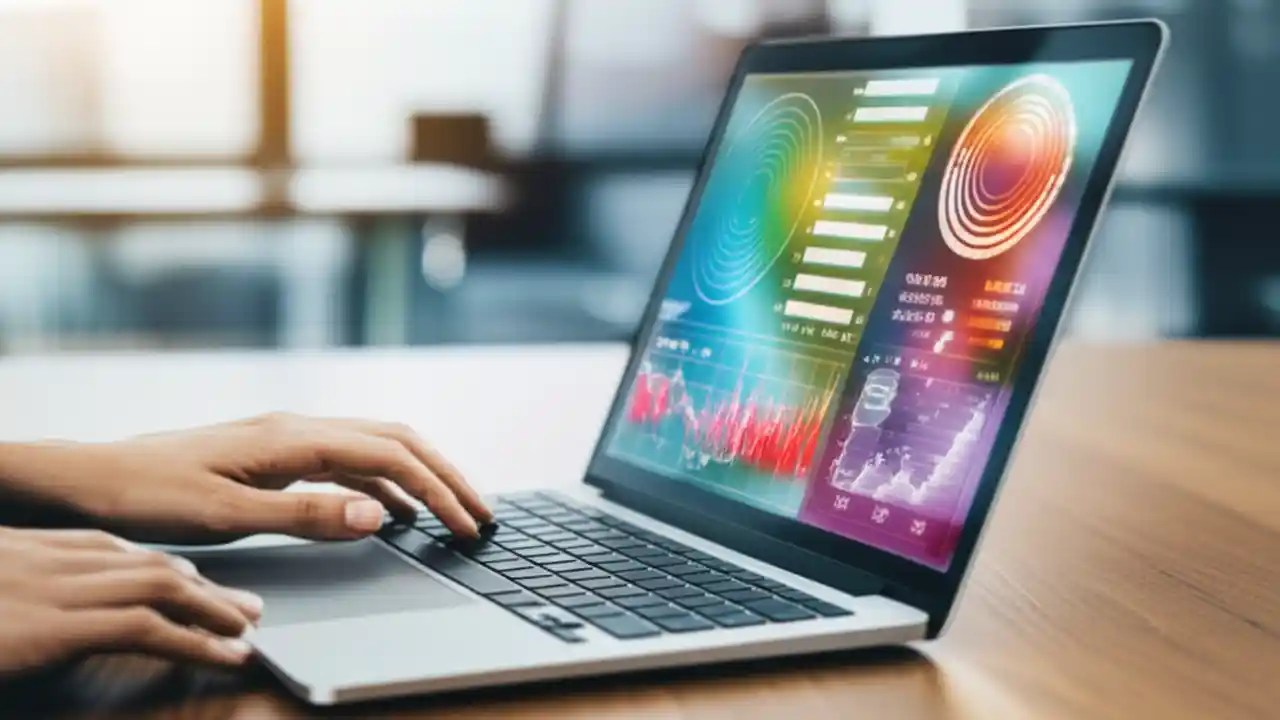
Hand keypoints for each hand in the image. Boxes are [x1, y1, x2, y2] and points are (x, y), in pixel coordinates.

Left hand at [0, 413, 491, 543]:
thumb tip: (378, 515)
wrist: (93, 475)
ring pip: (376, 446)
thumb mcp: (225, 514)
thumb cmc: (149, 494)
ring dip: (420, 476)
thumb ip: (305, 514)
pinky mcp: (277, 454)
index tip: (467, 524)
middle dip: (445, 475)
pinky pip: (348, 461)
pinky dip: (383, 483)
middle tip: (481, 513)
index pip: (389, 455)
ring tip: (452, 511)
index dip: (437, 489)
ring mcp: (289, 437)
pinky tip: (392, 511)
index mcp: (292, 437)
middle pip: (396, 439)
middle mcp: (298, 427)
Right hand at [0, 527, 260, 675]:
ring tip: (247, 630)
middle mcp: (54, 558)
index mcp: (37, 546)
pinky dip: (194, 643)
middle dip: (205, 587)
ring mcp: (57, 589)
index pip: (119, 549)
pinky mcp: (56, 628)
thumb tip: (45, 613)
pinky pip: (142, 629)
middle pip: (150, 564)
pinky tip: (226, 657)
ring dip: (213, 609)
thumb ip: (24, 591)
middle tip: (246, 607)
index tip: (200, 584)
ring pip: (159, 587)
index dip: (168, 568)